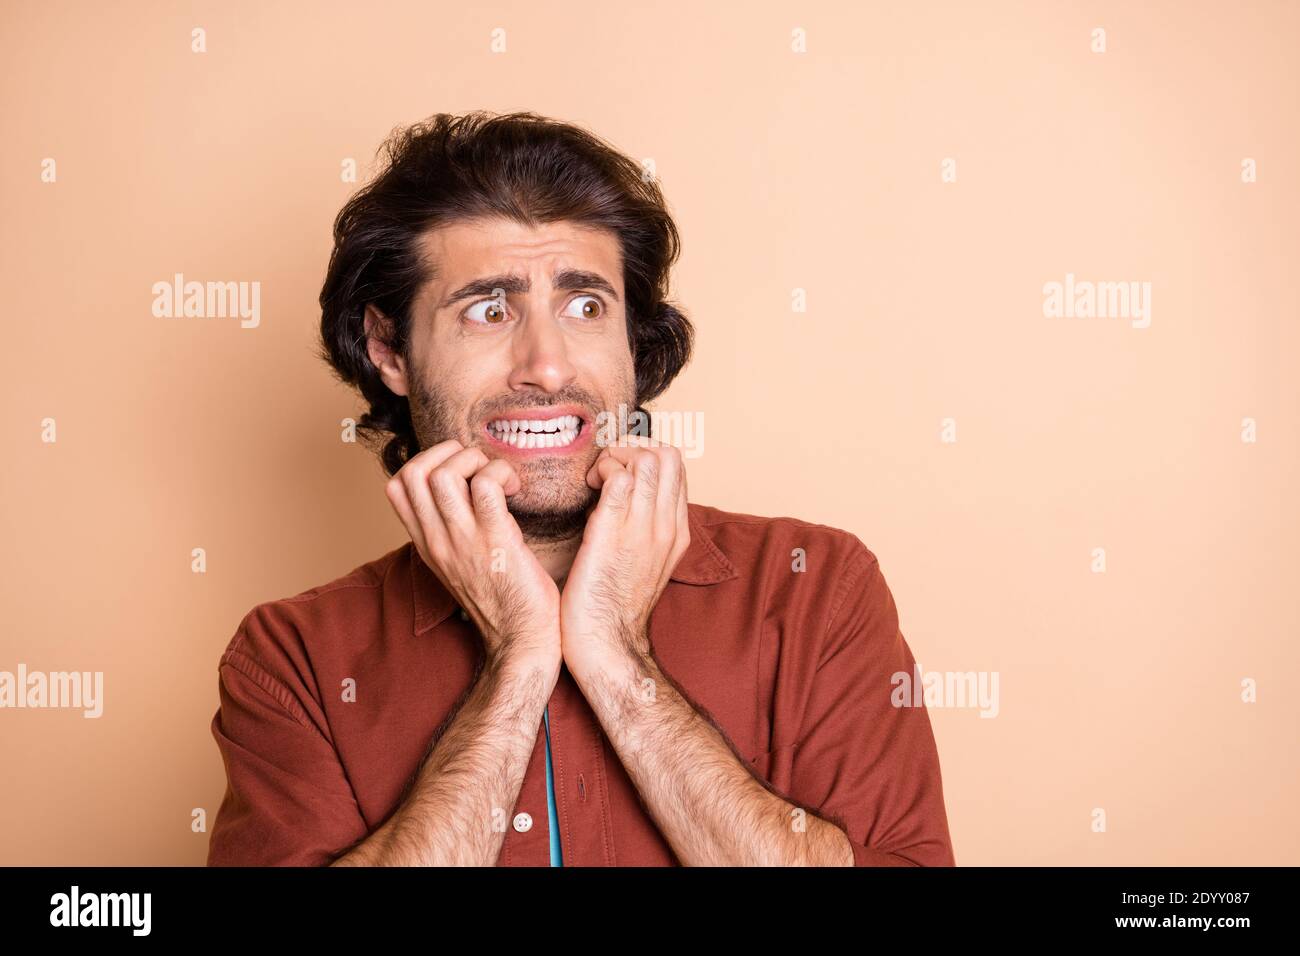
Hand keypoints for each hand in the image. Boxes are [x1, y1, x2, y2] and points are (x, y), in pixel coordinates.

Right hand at [386, 439, 560, 677]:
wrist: (521, 642)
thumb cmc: (503, 601)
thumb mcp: (462, 564)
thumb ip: (453, 532)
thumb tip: (463, 495)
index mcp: (427, 544)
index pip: (396, 487)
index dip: (427, 462)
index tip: (462, 473)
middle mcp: (437, 540)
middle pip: (412, 472)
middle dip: (448, 452)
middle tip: (480, 468)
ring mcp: (463, 541)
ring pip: (443, 474)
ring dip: (475, 460)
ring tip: (500, 479)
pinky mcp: (496, 541)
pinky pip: (485, 486)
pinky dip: (501, 473)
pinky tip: (517, 489)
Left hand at [559, 434, 690, 681]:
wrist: (607, 645)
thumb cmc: (614, 608)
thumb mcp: (644, 566)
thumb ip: (644, 533)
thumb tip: (627, 504)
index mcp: (677, 533)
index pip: (677, 469)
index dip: (644, 458)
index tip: (618, 474)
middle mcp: (666, 525)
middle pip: (669, 455)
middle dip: (633, 448)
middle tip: (606, 469)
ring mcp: (643, 528)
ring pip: (648, 458)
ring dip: (616, 456)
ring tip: (596, 480)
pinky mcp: (613, 531)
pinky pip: (618, 477)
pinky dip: (601, 471)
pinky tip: (586, 490)